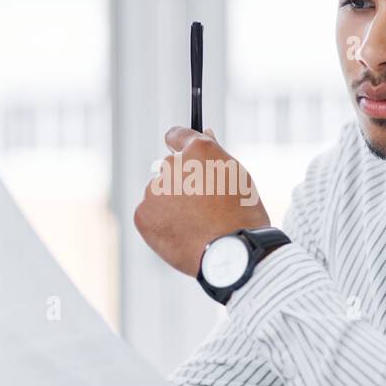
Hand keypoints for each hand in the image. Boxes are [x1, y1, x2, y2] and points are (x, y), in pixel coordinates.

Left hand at [134, 126, 270, 275]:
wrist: (233, 253)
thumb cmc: (242, 215)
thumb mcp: (236, 177)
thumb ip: (215, 154)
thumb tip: (205, 133)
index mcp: (198, 150)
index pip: (177, 136)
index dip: (180, 147)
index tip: (183, 159)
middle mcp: (172, 164)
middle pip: (169, 168)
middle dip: (180, 182)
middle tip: (201, 206)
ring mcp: (155, 189)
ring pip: (158, 193)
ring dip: (170, 203)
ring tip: (195, 225)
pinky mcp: (143, 213)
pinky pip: (149, 214)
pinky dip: (160, 223)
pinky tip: (182, 234)